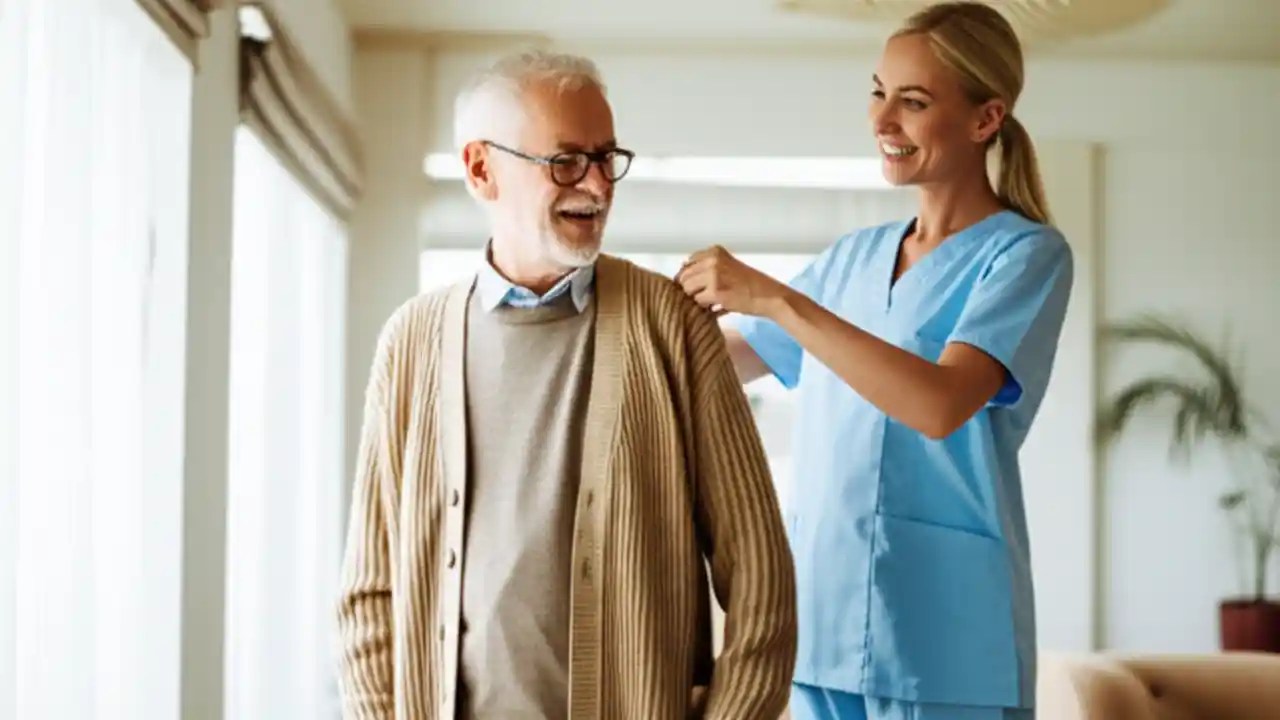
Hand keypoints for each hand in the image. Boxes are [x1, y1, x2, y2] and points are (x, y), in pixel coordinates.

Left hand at [675, 245, 790, 317]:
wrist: (769, 295)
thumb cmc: (749, 284)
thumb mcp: (728, 267)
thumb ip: (706, 267)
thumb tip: (680, 276)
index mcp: (715, 251)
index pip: (687, 263)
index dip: (689, 278)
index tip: (698, 287)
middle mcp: (712, 259)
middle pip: (684, 277)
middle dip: (690, 290)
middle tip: (703, 298)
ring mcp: (713, 275)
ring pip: (688, 290)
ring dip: (696, 299)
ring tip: (711, 302)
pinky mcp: (716, 291)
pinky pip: (697, 301)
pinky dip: (704, 308)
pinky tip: (716, 307)